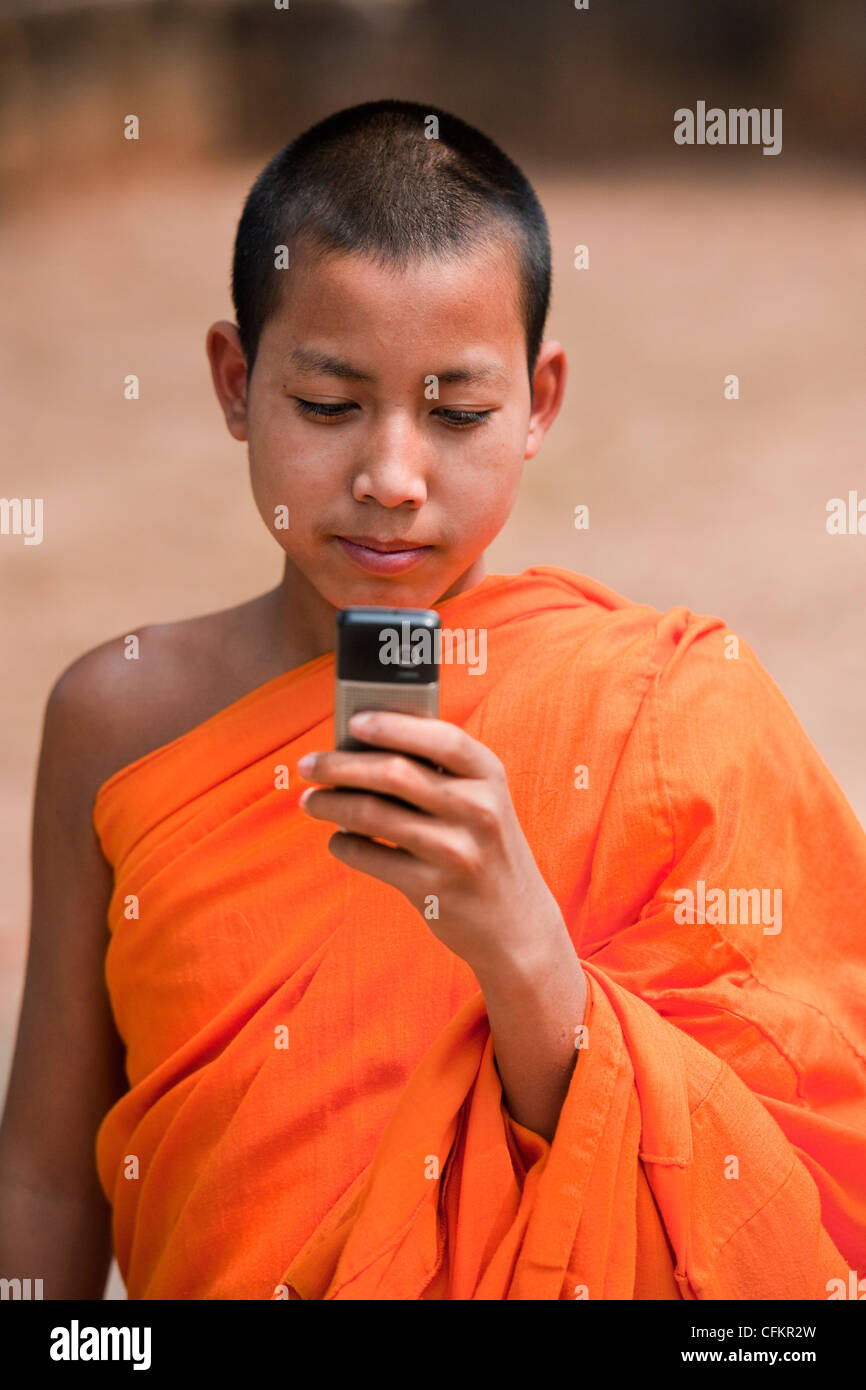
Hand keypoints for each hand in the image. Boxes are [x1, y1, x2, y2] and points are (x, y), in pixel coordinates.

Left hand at [296, 710, 569, 978]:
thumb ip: (438, 772)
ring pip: (371, 814)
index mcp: (489, 776)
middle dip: (339, 765)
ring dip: (329, 803)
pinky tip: (338, 839)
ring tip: (310, 800)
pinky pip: (368, 856)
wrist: (516, 924)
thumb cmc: (484, 847)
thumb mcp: (482, 801)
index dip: (393, 726)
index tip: (353, 722)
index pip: (441, 738)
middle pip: (393, 773)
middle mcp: (478, 809)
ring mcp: (456, 851)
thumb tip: (361, 744)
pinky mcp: (432, 888)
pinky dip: (342, 844)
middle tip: (308, 765)